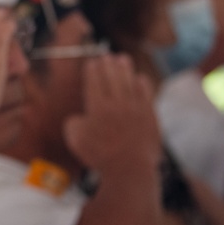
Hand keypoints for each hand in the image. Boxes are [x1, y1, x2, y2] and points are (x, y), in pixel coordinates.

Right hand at [62, 53, 159, 172]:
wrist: (129, 168)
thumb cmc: (99, 155)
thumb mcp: (74, 138)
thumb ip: (73, 122)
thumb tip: (80, 117)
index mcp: (97, 106)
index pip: (94, 80)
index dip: (92, 69)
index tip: (92, 62)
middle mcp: (117, 102)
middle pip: (112, 76)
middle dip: (108, 64)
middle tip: (106, 55)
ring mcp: (135, 108)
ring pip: (130, 81)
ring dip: (125, 68)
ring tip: (122, 58)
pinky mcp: (150, 116)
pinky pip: (146, 93)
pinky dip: (142, 84)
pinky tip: (140, 79)